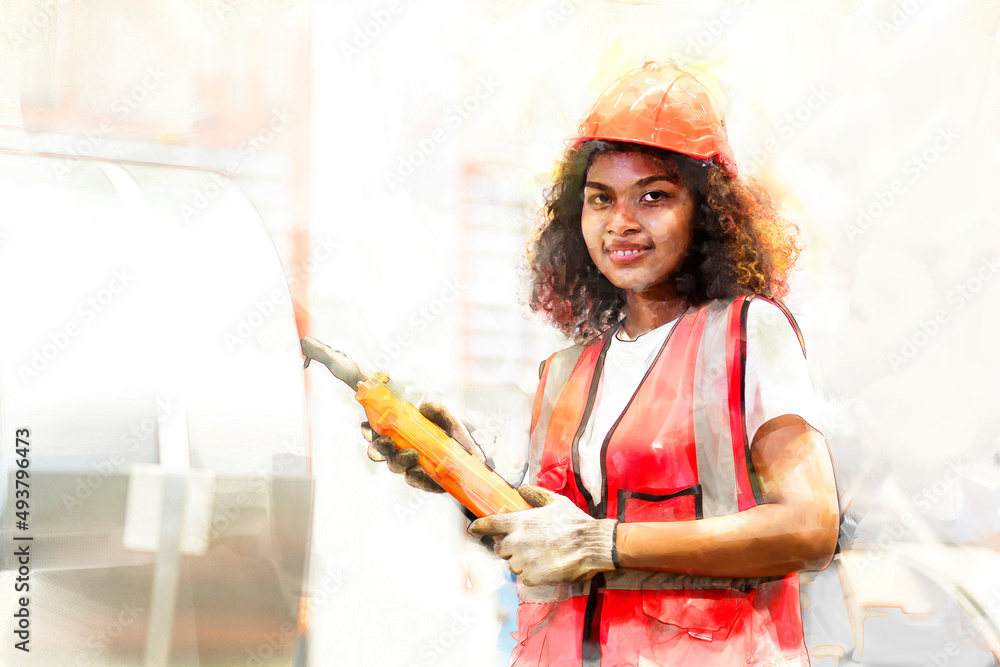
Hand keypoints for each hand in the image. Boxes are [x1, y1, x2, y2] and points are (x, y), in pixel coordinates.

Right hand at [362, 401, 485, 493]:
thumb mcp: (448, 419)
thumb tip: (424, 405)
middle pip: (380, 451)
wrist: (475, 458)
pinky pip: (416, 481)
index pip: (378, 432)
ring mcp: (411, 467)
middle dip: (380, 447)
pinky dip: (416, 478)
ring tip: (413, 454)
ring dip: (399, 461)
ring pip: (395, 466)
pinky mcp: (425, 482)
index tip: (367, 426)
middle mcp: (401, 451)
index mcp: (400, 434)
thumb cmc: (455, 436)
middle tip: (388, 442)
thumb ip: (437, 410)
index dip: (369, 430)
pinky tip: (419, 472)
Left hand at [468, 485, 616, 585]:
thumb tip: (521, 489)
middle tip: (524, 546)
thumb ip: (535, 495)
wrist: (591, 545)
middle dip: (507, 548)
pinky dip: (532, 574)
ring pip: (511, 565)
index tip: (472, 530)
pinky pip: (525, 578)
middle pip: (499, 549)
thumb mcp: (555, 502)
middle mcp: (517, 542)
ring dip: (520, 562)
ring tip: (539, 556)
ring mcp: (524, 561)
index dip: (478, 527)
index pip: (490, 524)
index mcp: (520, 522)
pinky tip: (545, 566)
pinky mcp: (533, 576)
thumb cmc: (574, 522)